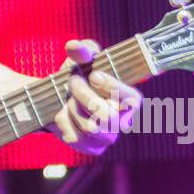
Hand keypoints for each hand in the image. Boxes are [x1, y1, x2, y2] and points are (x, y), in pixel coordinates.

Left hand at [47, 39, 142, 155]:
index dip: (113, 88)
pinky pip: (74, 136)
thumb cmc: (81, 75)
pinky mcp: (89, 147)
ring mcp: (106, 138)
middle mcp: (122, 122)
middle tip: (73, 81)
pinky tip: (63, 111)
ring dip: (73, 107)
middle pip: (107, 116)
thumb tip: (73, 46)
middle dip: (85, 95)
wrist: (61, 97)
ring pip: (89, 127)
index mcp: (129, 100)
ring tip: (69, 97)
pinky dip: (64, 120)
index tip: (94, 75)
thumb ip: (83, 50)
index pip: (132, 100)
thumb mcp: (84, 59)